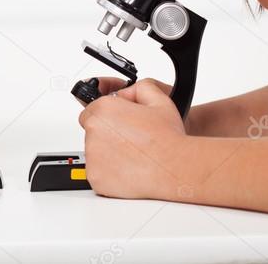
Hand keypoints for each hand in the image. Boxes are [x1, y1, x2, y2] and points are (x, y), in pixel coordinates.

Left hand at [78, 79, 188, 199]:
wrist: (175, 169)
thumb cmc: (168, 139)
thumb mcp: (158, 100)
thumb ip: (139, 87)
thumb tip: (128, 91)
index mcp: (103, 110)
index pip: (92, 109)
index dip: (107, 116)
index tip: (118, 122)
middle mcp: (93, 132)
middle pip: (92, 131)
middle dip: (107, 134)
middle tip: (129, 139)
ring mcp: (93, 157)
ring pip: (95, 153)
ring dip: (108, 153)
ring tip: (133, 155)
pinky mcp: (96, 178)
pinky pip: (98, 173)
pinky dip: (109, 172)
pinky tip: (129, 168)